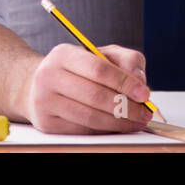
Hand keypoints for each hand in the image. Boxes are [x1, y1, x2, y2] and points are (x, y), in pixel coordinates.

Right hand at [20, 43, 153, 133]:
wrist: (40, 85)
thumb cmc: (76, 70)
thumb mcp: (99, 54)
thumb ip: (125, 60)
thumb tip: (139, 79)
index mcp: (63, 54)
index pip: (98, 69)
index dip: (124, 83)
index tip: (144, 93)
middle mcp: (49, 76)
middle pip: (95, 95)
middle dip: (126, 107)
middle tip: (144, 113)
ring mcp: (44, 101)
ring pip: (90, 116)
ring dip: (119, 122)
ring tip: (135, 121)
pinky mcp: (46, 122)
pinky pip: (82, 129)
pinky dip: (104, 130)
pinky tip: (116, 126)